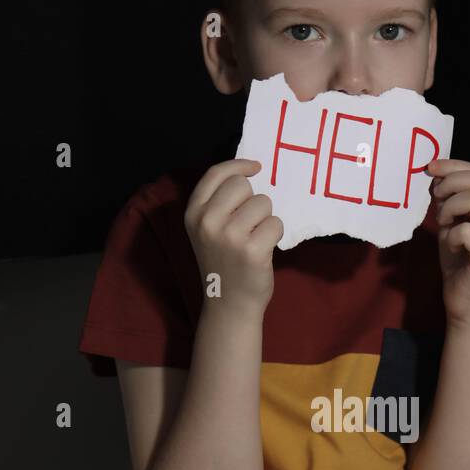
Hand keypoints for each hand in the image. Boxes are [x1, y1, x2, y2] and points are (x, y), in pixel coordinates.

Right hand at [184, 158, 282, 316]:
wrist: (229, 304)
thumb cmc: (224, 263)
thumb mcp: (207, 230)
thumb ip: (219, 203)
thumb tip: (249, 171)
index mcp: (194, 213)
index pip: (217, 174)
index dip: (239, 166)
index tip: (256, 167)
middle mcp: (207, 221)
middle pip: (243, 185)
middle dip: (253, 200)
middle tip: (249, 224)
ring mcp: (229, 236)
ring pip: (263, 203)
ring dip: (266, 219)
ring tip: (254, 239)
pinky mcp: (252, 250)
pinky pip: (276, 223)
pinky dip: (275, 234)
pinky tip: (263, 250)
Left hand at [426, 159, 469, 326]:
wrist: (464, 296)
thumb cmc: (458, 258)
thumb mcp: (451, 220)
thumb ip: (449, 198)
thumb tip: (436, 174)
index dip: (454, 166)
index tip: (431, 168)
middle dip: (450, 184)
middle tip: (435, 199)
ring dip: (450, 207)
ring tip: (443, 223)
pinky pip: (466, 230)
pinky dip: (450, 235)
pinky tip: (450, 245)